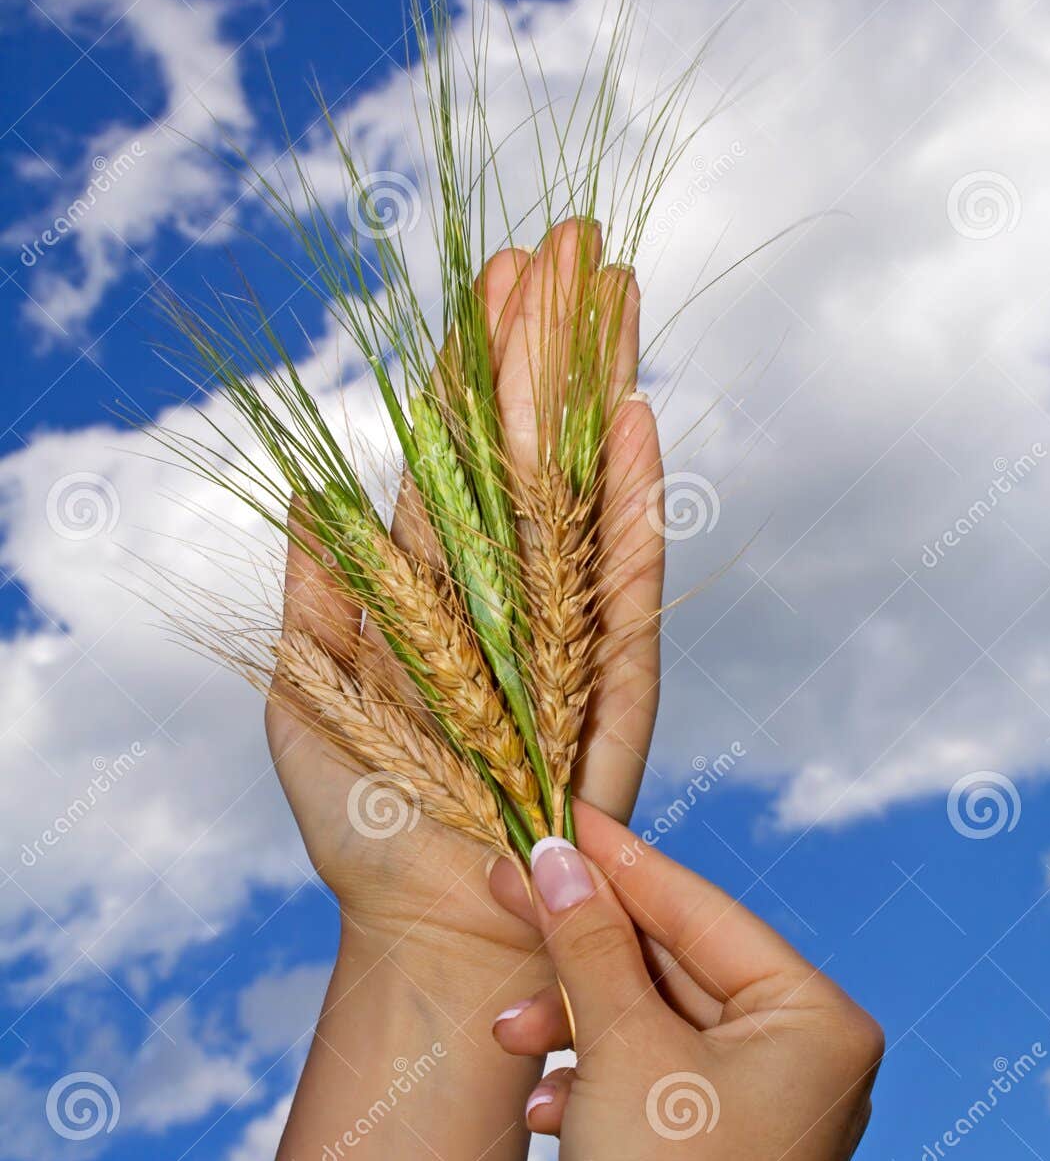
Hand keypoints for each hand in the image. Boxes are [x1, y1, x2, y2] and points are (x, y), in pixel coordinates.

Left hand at [266, 221, 661, 998]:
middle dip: (543, 341)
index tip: (495, 270)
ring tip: (612, 289)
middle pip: (527, 444)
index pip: (457, 451)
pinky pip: (623, 585)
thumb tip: (312, 482)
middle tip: (565, 237)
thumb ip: (312, 589)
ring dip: (594, 391)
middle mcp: (508, 590)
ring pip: (581, 488)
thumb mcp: (303, 694)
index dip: (472, 363)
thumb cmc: (359, 820)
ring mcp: (564, 628)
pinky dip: (629, 507)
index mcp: (436, 586)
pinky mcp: (611, 685)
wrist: (426, 923)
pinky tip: (635, 421)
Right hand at [489, 807, 883, 1160]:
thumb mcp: (621, 1045)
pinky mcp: (714, 1152)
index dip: (621, 863)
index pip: (703, 910)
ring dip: (573, 1023)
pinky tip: (543, 1107)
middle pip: (673, 965)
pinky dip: (590, 1082)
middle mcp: (804, 1057)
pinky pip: (646, 1080)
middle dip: (581, 951)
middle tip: (506, 891)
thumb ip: (589, 941)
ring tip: (508, 1031)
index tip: (559, 820)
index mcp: (816, 1018)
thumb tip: (555, 858)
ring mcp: (762, 1109)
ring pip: (650, 1025)